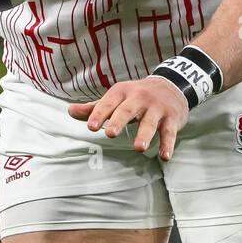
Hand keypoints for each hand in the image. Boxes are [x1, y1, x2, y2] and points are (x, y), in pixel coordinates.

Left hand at [67, 77, 189, 160]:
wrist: (172, 86)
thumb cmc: (137, 96)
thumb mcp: (117, 97)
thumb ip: (94, 107)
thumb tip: (70, 111)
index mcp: (122, 93)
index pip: (108, 103)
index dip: (99, 114)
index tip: (91, 126)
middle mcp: (139, 98)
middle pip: (128, 110)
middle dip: (119, 121)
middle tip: (110, 134)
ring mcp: (157, 108)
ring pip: (150, 122)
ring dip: (145, 135)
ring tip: (138, 148)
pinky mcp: (171, 119)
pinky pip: (169, 132)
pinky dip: (168, 144)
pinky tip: (165, 157)